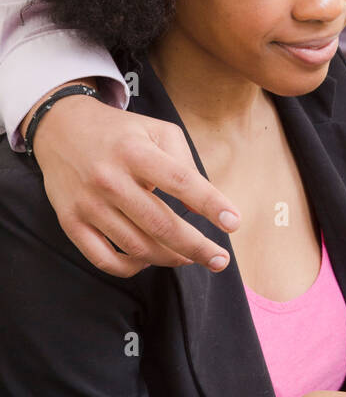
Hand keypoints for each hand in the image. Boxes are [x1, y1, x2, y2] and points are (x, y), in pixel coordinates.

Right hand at [20, 86, 240, 276]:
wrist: (61, 128)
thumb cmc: (121, 133)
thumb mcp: (157, 131)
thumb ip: (185, 164)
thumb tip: (203, 207)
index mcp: (135, 151)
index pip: (180, 181)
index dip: (210, 204)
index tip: (233, 223)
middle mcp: (109, 179)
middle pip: (160, 224)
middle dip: (197, 247)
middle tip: (219, 259)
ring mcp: (88, 204)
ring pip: (137, 246)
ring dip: (170, 258)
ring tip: (190, 257)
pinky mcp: (71, 223)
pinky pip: (105, 259)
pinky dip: (132, 268)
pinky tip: (149, 260)